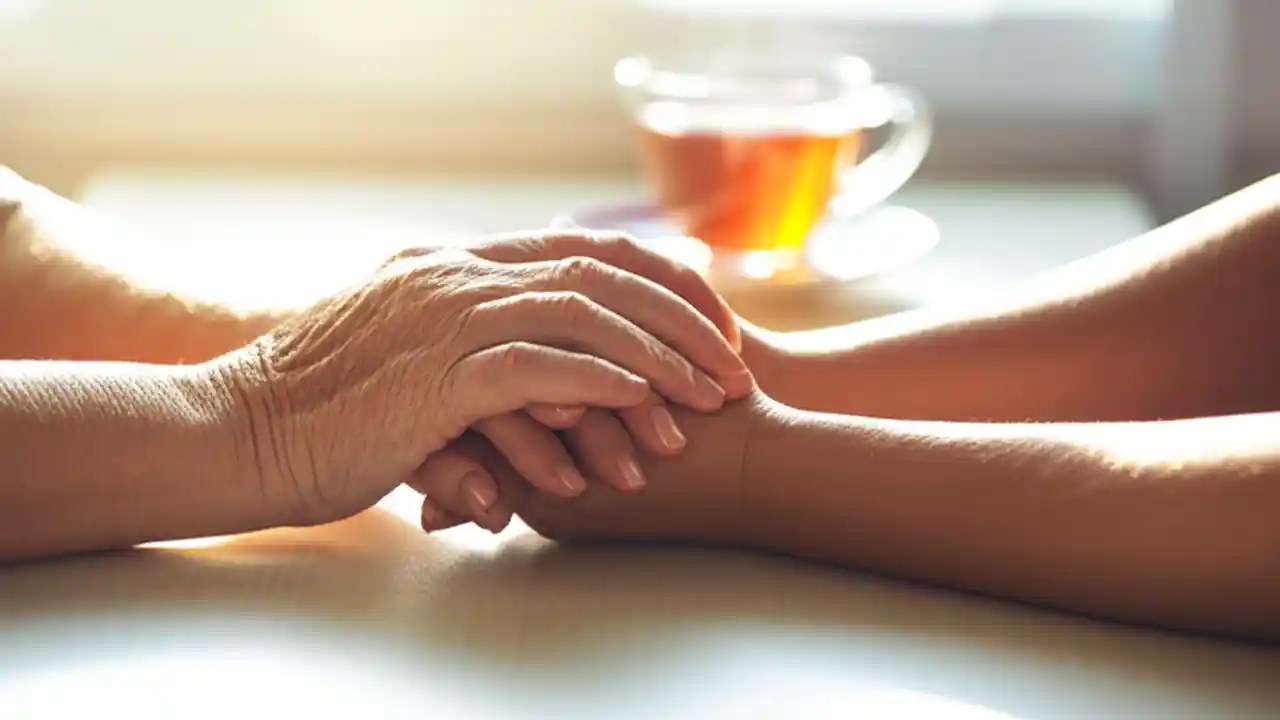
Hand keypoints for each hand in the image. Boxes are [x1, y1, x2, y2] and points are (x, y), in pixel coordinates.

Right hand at [210, 232, 752, 525]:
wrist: (244, 433)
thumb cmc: (329, 411)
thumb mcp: (408, 356)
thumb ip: (474, 349)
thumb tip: (550, 382)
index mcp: (456, 265)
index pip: (583, 253)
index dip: (658, 283)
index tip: (708, 324)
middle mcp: (457, 276)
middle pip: (599, 276)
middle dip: (679, 319)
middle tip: (734, 363)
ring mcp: (444, 319)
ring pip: (580, 314)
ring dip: (655, 355)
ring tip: (709, 395)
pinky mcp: (432, 375)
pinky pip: (535, 366)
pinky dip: (595, 378)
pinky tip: (641, 400)